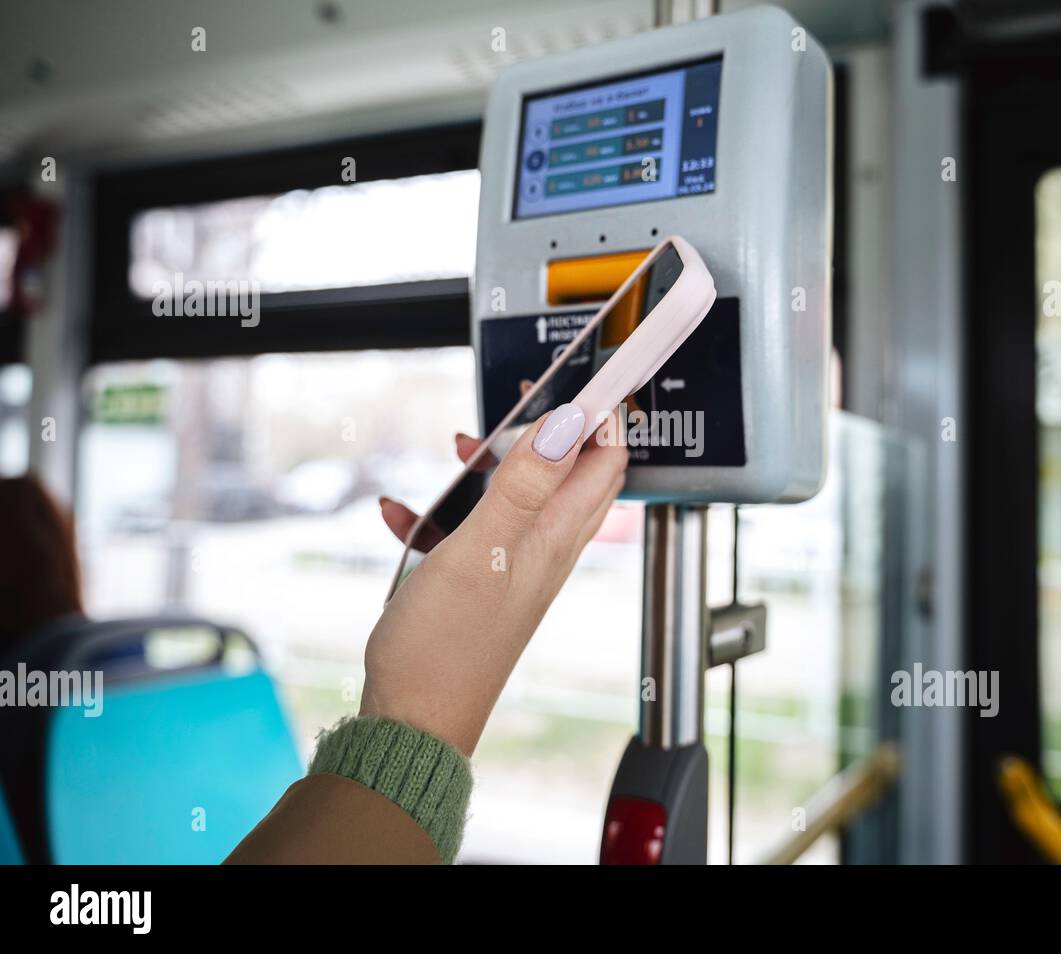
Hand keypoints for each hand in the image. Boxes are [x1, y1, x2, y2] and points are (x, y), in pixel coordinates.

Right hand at [361, 406, 627, 754]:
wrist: (412, 723)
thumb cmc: (444, 648)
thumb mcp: (480, 551)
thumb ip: (524, 485)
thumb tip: (570, 424)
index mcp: (554, 537)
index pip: (605, 462)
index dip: (604, 414)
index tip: (589, 374)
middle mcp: (545, 550)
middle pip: (569, 472)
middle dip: (549, 427)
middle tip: (520, 398)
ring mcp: (515, 566)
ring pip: (518, 495)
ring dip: (491, 466)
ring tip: (457, 450)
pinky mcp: (483, 582)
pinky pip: (471, 530)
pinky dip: (442, 513)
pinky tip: (403, 514)